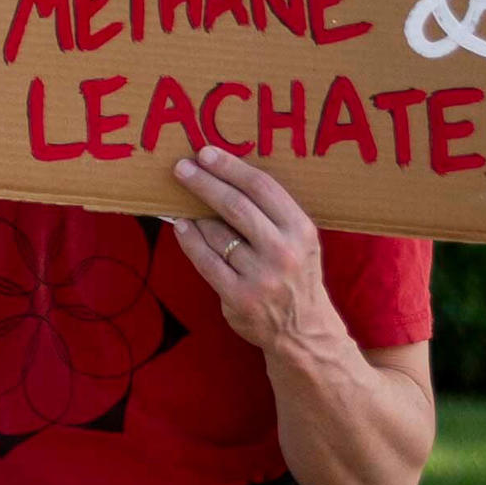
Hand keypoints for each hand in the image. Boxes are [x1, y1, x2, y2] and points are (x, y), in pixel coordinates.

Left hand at [169, 145, 341, 355]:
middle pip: (235, 205)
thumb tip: (223, 177)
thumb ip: (271, 214)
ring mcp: (260, 276)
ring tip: (181, 202)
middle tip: (181, 168)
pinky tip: (181, 227)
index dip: (231, 167)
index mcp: (301, 231)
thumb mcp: (298, 241)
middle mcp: (283, 252)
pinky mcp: (238, 296)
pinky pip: (204, 260)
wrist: (304, 331)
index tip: (206, 153)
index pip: (262, 188)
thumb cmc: (295, 276)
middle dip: (204, 182)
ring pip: (215, 232)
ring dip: (195, 214)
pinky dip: (189, 240)